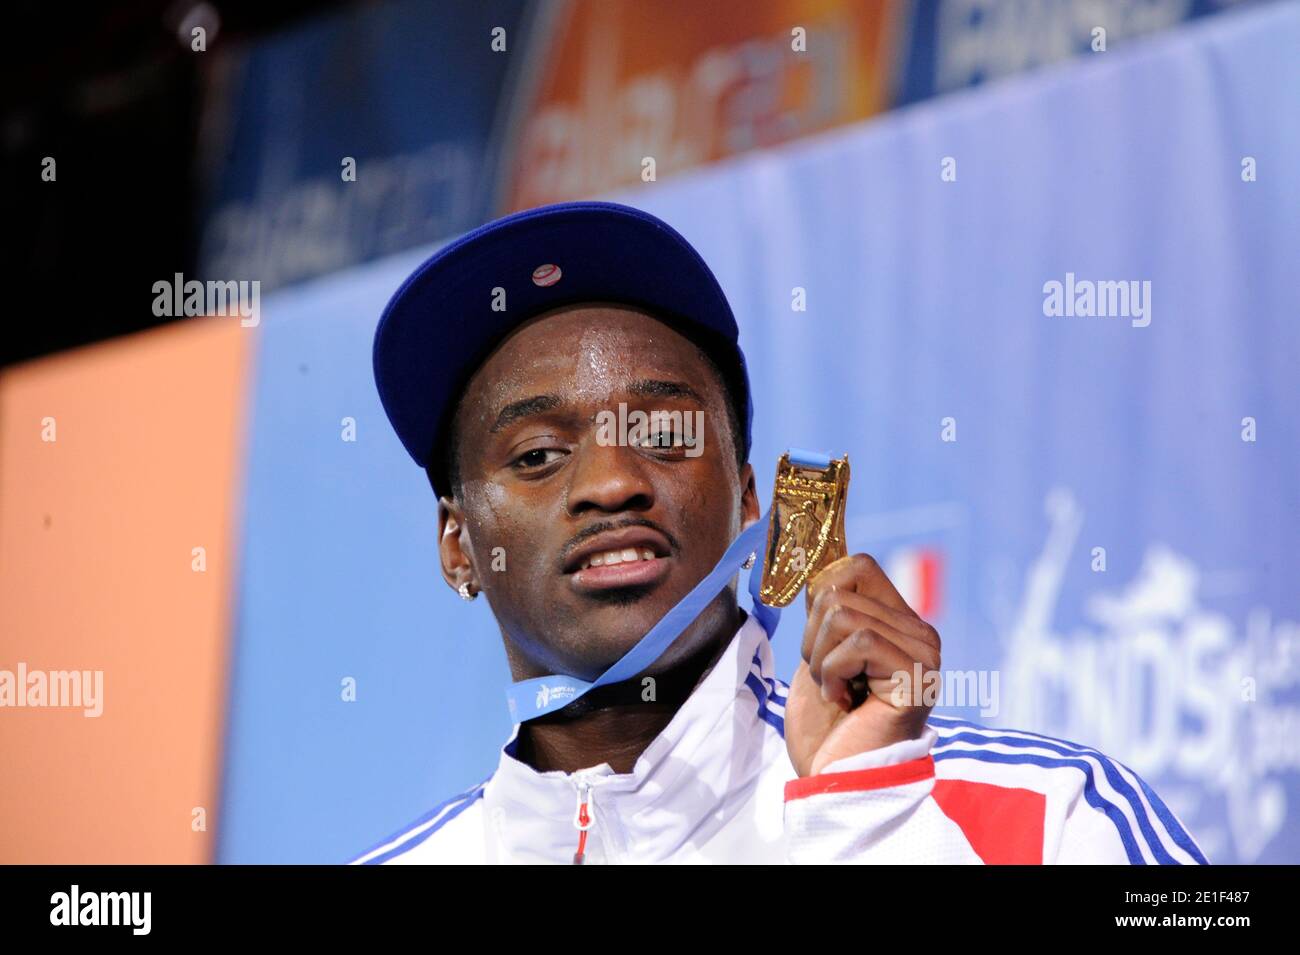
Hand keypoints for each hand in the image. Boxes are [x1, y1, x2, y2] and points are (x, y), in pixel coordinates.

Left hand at [785, 554, 941, 776]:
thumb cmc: (827, 727)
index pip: (857, 564)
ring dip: (820, 657)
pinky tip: (843, 700)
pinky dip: (832, 671)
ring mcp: (923, 652)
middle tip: (826, 677)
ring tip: (835, 690)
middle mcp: (919, 632)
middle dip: (813, 636)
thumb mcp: (819, 653)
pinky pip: (858, 642)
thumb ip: (828, 611)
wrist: (834, 780)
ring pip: (843, 613)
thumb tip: (819, 562)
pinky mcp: (917, 674)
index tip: (816, 642)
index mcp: (898, 623)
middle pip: (840, 588)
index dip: (820, 595)